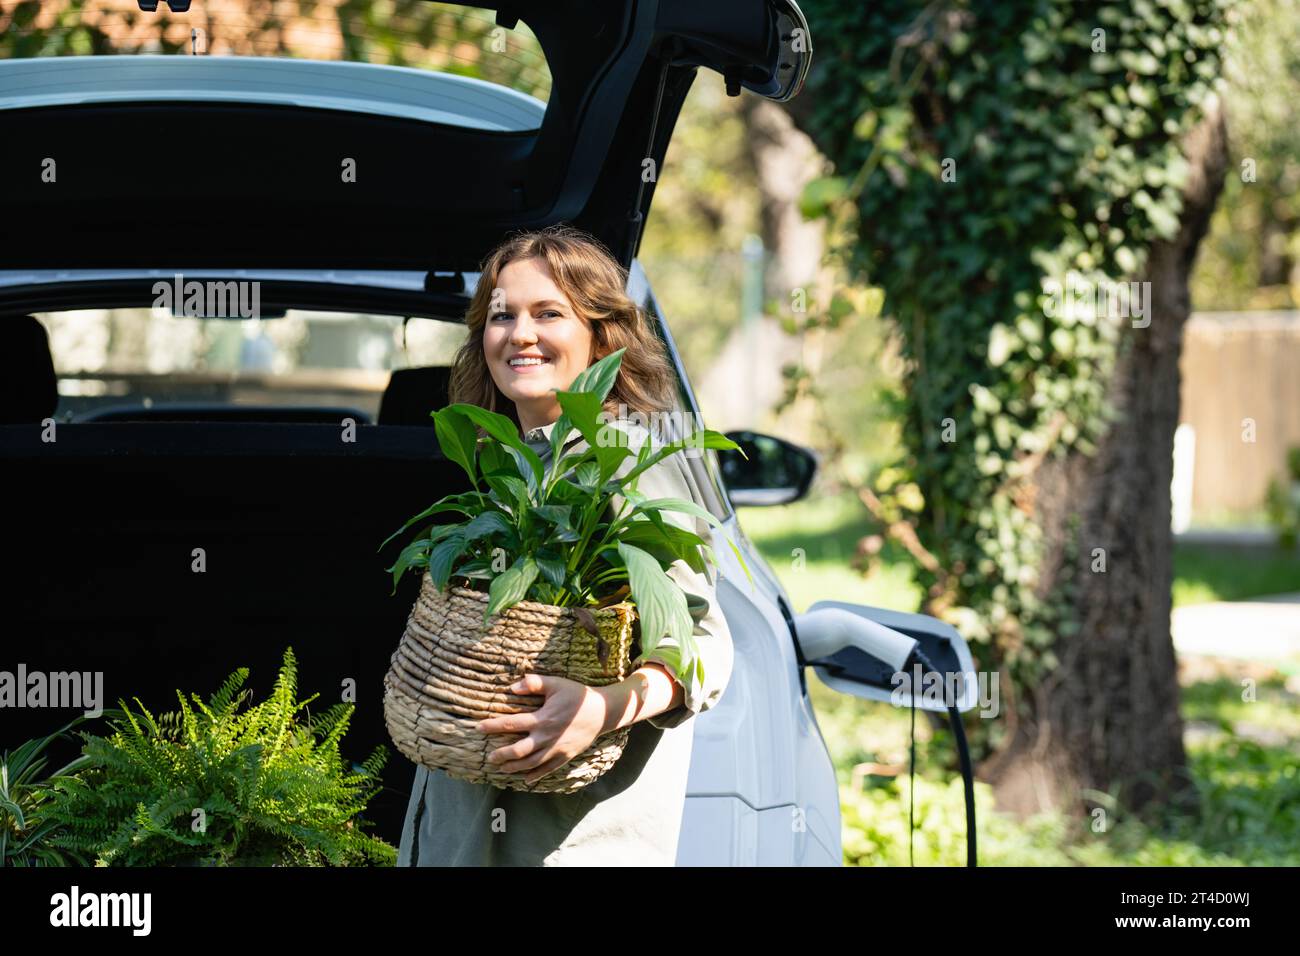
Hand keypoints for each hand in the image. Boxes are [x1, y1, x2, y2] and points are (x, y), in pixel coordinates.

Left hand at [475, 673, 608, 784]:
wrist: (603, 712)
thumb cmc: (577, 696)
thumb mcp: (557, 684)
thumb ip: (535, 683)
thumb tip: (513, 686)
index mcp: (542, 718)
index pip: (511, 724)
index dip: (493, 726)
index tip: (478, 727)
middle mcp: (547, 737)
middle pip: (518, 751)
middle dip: (501, 755)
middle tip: (490, 757)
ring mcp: (556, 749)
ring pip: (530, 763)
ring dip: (514, 767)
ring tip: (502, 769)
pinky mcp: (565, 756)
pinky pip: (547, 769)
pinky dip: (535, 776)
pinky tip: (525, 779)